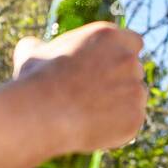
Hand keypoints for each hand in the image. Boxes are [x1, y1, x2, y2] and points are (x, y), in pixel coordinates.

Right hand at [13, 22, 147, 154]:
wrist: (42, 114)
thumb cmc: (37, 80)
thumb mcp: (33, 54)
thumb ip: (40, 46)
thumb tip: (31, 44)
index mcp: (110, 37)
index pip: (133, 42)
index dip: (122, 55)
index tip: (109, 67)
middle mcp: (128, 60)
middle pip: (135, 70)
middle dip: (121, 81)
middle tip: (97, 95)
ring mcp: (135, 89)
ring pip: (135, 97)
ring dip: (121, 104)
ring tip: (92, 115)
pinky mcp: (135, 118)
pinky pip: (131, 122)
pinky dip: (118, 128)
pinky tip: (95, 130)